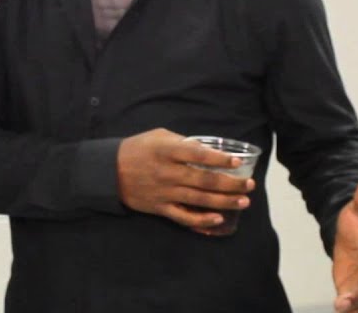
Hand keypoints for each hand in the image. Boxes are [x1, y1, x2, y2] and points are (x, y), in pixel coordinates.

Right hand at [116, 128, 252, 232]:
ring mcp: (164, 192)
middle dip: (230, 183)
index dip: (219, 160)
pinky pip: (184, 217)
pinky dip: (202, 220)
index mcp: (167, 151)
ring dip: (224, 202)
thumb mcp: (157, 136)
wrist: (108, 171)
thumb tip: (207, 150)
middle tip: (249, 184)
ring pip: (199, 200)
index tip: (237, 162)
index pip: (198, 155)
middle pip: (204, 180)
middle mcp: (167, 173)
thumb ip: (182, 142)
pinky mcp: (160, 208)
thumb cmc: (137, 149)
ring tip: (243, 201)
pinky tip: (218, 219)